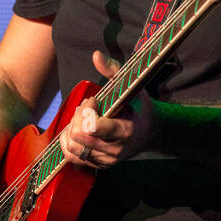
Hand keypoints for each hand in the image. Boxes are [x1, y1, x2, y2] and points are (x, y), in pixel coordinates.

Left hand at [62, 50, 157, 168]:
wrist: (151, 133)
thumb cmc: (140, 108)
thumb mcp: (133, 88)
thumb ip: (113, 71)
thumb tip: (95, 55)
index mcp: (124, 131)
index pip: (93, 128)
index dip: (86, 110)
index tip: (94, 100)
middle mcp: (114, 150)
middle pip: (78, 135)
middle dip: (77, 116)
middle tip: (87, 107)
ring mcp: (105, 160)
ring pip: (72, 147)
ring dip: (71, 128)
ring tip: (82, 118)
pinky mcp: (97, 165)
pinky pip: (71, 157)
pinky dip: (69, 142)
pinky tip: (78, 130)